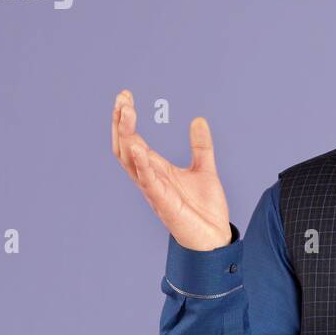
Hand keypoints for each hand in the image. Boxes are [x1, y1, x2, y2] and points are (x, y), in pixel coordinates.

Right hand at [111, 90, 232, 250]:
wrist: (215, 237)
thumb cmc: (205, 209)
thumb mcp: (205, 169)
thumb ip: (201, 146)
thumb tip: (198, 120)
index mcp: (157, 169)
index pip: (133, 140)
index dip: (126, 119)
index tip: (125, 96)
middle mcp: (149, 178)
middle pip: (124, 147)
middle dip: (120, 123)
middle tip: (122, 99)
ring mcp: (153, 190)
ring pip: (130, 161)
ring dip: (126, 136)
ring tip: (125, 112)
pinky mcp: (163, 202)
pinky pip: (147, 181)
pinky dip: (141, 164)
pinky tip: (138, 146)